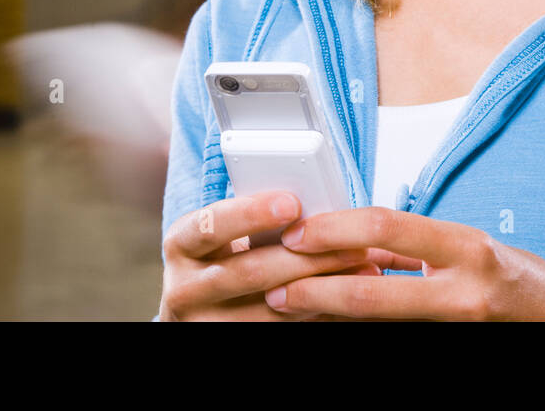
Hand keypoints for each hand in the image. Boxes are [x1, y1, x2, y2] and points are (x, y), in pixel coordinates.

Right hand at [157, 192, 381, 320]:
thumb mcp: (226, 234)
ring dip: (323, 290)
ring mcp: (204, 324)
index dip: (251, 214)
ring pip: (270, 310)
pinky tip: (346, 301)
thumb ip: (258, 219)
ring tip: (363, 272)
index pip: (211, 224)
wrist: (202, 308)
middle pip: (250, 272)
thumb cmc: (225, 257)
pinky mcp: (228, 341)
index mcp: (182, 243)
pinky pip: (279, 331)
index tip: (292, 203)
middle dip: (306, 258)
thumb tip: (319, 204)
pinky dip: (318, 315)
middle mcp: (184, 288)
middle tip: (353, 245)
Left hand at [265, 208, 544, 320]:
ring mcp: (461, 326)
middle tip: (274, 285)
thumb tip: (358, 240)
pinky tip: (333, 328)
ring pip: (378, 321)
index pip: (386, 227)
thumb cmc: (525, 283)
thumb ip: (420, 246)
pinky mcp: (456, 348)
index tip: (297, 233)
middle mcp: (465, 289)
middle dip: (313, 290)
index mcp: (467, 247)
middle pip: (371, 292)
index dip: (334, 230)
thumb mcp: (474, 249)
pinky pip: (397, 338)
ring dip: (328, 315)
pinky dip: (362, 332)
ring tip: (290, 308)